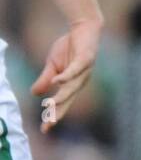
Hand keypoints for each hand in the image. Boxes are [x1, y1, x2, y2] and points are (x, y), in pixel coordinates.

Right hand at [30, 18, 101, 133]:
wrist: (82, 29)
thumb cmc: (69, 48)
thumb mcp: (52, 65)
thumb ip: (45, 79)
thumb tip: (35, 94)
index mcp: (72, 84)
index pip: (63, 103)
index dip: (54, 115)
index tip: (45, 129)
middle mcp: (80, 81)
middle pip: (69, 99)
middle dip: (59, 112)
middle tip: (50, 124)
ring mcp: (84, 70)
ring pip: (72, 87)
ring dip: (61, 96)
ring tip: (50, 105)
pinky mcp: (85, 58)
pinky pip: (76, 69)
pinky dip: (67, 75)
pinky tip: (57, 81)